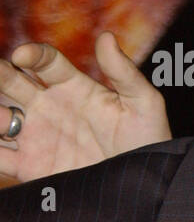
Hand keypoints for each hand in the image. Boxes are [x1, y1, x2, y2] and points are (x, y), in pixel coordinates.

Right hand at [0, 32, 171, 183]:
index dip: (32, 54)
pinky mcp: (30, 166)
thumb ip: (126, 74)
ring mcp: (37, 136)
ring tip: (5, 119)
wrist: (144, 184)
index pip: (44, 61)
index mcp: (73, 88)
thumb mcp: (144, 105)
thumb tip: (108, 37)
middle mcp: (49, 107)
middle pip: (10, 82)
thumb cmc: (150, 141)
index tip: (22, 56)